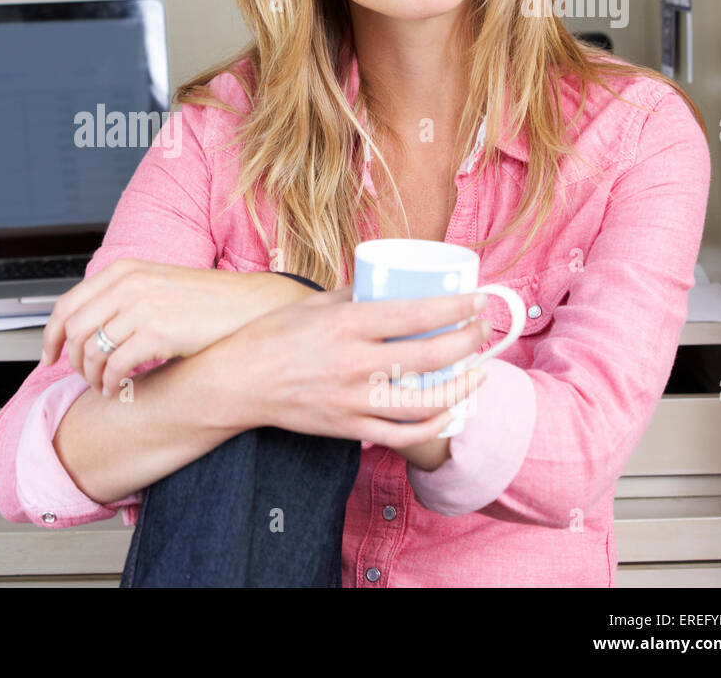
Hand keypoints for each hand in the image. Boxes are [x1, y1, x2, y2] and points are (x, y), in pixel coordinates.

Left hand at [39, 258, 316, 394]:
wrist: (247, 308)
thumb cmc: (207, 302)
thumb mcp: (157, 285)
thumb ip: (123, 297)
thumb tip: (90, 325)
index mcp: (124, 270)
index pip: (67, 304)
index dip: (52, 335)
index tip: (50, 355)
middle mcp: (128, 284)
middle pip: (74, 330)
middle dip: (73, 361)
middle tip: (83, 377)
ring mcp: (142, 307)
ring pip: (92, 350)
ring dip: (92, 375)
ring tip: (104, 385)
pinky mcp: (158, 332)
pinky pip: (115, 365)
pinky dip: (110, 382)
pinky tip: (118, 387)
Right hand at [212, 289, 491, 448]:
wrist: (236, 383)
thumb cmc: (270, 336)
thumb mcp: (312, 304)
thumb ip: (354, 295)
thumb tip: (388, 284)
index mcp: (346, 325)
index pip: (417, 313)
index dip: (457, 306)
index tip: (479, 299)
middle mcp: (354, 363)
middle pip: (432, 355)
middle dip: (470, 341)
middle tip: (483, 330)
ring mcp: (353, 400)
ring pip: (427, 401)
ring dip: (464, 386)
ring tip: (479, 372)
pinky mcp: (348, 427)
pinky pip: (403, 435)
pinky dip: (434, 425)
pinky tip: (451, 411)